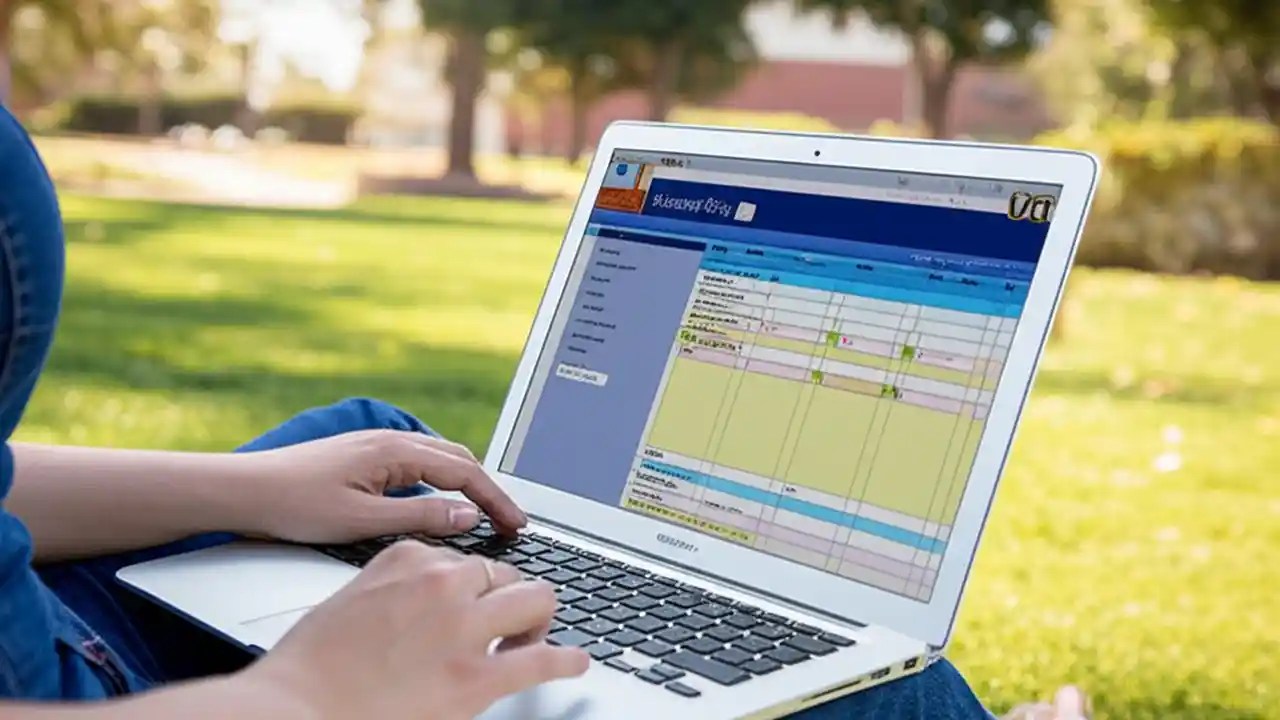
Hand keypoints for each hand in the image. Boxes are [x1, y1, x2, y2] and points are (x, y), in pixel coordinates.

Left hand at [245, 430, 525, 543]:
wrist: (242, 490)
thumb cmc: (294, 505)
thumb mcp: (362, 521)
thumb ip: (419, 518)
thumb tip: (468, 516)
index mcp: (396, 452)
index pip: (465, 473)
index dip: (497, 499)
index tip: (519, 524)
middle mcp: (391, 441)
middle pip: (459, 460)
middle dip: (490, 489)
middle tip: (512, 522)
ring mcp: (377, 447)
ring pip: (440, 460)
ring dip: (468, 484)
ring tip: (487, 514)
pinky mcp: (364, 458)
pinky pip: (418, 465)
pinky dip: (443, 482)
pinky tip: (441, 504)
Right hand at [247, 541, 589, 719]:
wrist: (293, 709)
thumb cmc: (309, 665)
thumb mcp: (353, 600)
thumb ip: (396, 590)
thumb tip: (423, 603)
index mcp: (409, 559)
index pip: (464, 558)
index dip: (473, 585)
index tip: (477, 599)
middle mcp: (442, 583)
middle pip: (505, 574)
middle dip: (510, 597)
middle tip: (508, 623)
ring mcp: (463, 628)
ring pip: (535, 601)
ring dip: (538, 620)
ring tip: (534, 639)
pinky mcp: (477, 677)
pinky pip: (542, 658)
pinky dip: (566, 659)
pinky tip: (574, 661)